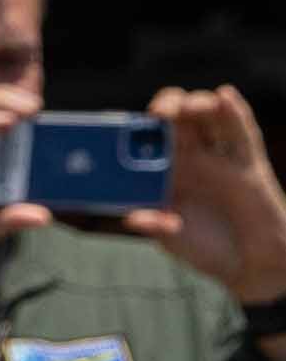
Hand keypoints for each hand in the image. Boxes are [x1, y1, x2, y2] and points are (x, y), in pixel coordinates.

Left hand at [147, 86, 285, 307]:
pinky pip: (243, 134)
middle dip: (166, 108)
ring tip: (187, 108)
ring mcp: (221, 159)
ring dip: (197, 105)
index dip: (131, 127)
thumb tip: (133, 217)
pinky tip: (225, 95)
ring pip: (210, 118)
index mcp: (166, 172)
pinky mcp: (249, 166)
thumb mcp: (172, 238)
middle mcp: (192, 159)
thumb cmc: (205, 247)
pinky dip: (235, 112)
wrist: (247, 265)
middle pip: (178, 119)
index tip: (112, 121)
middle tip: (156, 114)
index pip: (147, 139)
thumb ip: (155, 225)